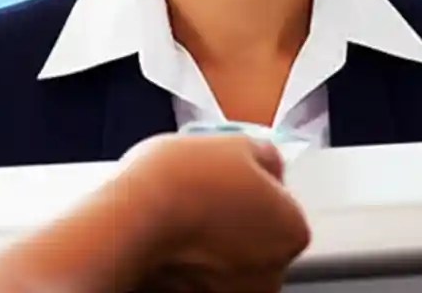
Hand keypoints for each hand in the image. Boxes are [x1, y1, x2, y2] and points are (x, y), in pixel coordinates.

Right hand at [118, 134, 310, 291]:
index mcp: (292, 230)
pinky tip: (168, 243)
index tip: (228, 177)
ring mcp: (235, 292)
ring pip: (227, 262)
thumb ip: (264, 157)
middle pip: (257, 237)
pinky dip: (188, 266)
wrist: (129, 221)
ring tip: (179, 218)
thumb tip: (266, 161)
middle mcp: (272, 271)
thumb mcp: (233, 144)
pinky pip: (199, 280)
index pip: (281, 203)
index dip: (251, 185)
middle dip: (233, 219)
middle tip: (201, 195)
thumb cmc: (178, 184)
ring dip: (210, 245)